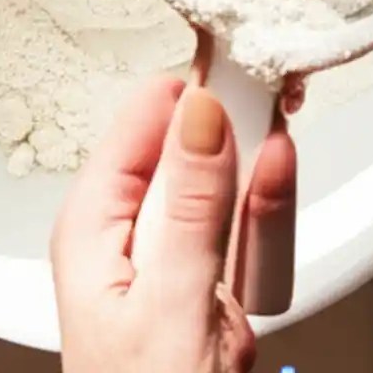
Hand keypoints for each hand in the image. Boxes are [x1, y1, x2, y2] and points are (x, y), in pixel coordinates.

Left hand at [52, 79, 296, 372]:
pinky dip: (262, 226)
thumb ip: (193, 206)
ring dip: (255, 186)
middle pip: (191, 143)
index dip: (202, 86)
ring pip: (223, 183)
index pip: (147, 115)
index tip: (253, 70)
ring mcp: (170, 253)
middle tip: (279, 112)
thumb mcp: (171, 302)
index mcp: (94, 219)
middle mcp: (127, 227)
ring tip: (273, 172)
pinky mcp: (202, 277)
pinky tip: (269, 212)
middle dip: (238, 134)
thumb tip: (202, 115)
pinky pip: (240, 230)